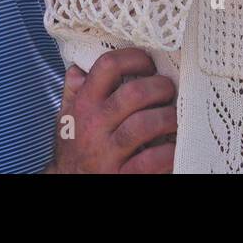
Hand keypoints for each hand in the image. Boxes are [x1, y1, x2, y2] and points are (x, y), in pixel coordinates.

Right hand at [46, 49, 176, 172]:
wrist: (69, 184)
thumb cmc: (74, 147)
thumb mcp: (67, 118)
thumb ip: (74, 92)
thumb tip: (78, 67)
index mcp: (84, 104)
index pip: (108, 66)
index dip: (134, 58)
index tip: (148, 64)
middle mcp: (95, 125)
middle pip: (134, 93)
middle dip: (160, 87)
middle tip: (169, 90)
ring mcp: (108, 152)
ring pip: (145, 124)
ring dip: (168, 118)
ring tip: (175, 118)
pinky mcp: (122, 176)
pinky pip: (151, 160)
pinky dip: (168, 152)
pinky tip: (173, 147)